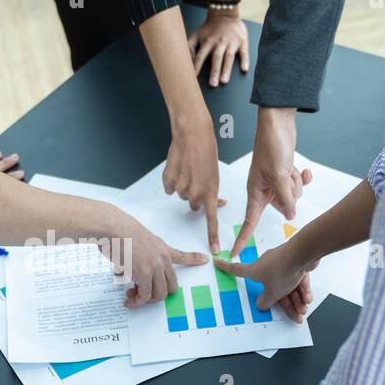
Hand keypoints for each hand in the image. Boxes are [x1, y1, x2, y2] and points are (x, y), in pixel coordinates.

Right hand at [108, 209, 209, 306]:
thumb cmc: (119, 233)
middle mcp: (162, 258)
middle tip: (141, 294)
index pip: (182, 256)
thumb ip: (140, 257)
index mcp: (162, 249)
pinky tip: (128, 299)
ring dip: (145, 300)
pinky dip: (137, 301)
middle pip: (171, 286)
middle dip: (157, 294)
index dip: (194, 259)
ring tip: (131, 297)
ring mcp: (155, 266)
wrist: (113, 227)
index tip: (205, 259)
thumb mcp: (137, 241)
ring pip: (159, 294)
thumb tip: (127, 271)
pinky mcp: (144, 274)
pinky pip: (145, 295)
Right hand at [163, 112, 222, 251]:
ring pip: (181, 194)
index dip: (212, 236)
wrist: (192, 134)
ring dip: (184, 185)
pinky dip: (173, 180)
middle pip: (193, 204)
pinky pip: (170, 188)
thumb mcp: (215, 173)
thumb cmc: (206, 150)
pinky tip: (178, 167)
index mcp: (209, 192)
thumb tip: (216, 202)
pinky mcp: (168, 182)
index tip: (214, 249)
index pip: (211, 220)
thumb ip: (212, 191)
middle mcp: (194, 194)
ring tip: (189, 168)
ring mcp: (180, 189)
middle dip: (195, 194)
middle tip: (198, 177)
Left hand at [187, 8, 248, 86]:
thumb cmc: (209, 28)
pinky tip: (244, 69)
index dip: (197, 66)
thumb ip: (190, 46)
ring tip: (225, 80)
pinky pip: (244, 52)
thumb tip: (188, 60)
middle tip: (213, 84)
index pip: (201, 56)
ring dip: (227, 69)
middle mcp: (219, 42)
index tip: (194, 78)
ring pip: (229, 56)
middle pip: (216, 57)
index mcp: (208, 41)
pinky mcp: (242, 41)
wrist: (225, 14)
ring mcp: (231, 42)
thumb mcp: (197, 34)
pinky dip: (244, 60)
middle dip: (214, 71)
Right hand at [214, 239, 316, 322]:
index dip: (226, 267)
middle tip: (294, 315)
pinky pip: (297, 279)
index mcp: (255, 270)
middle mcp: (267, 265)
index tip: (217, 262)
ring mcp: (282, 262)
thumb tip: (261, 305)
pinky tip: (307, 299)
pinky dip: (302, 290)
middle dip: (284, 303)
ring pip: (287, 285)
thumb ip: (265, 301)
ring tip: (303, 311)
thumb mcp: (272, 293)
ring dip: (296, 300)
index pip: (237, 270)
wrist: (304, 254)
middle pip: (272, 288)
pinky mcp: (296, 262)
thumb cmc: (283, 270)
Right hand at [231, 107, 309, 257]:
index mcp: (255, 191)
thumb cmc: (271, 145)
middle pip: (282, 206)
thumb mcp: (279, 175)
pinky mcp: (285, 174)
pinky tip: (304, 169)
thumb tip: (290, 215)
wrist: (278, 123)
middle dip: (290, 192)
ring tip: (291, 168)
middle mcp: (264, 188)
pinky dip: (303, 177)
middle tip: (287, 176)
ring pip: (293, 194)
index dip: (242, 237)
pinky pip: (298, 183)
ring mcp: (276, 181)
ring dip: (297, 182)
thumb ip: (285, 198)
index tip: (235, 253)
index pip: (249, 220)